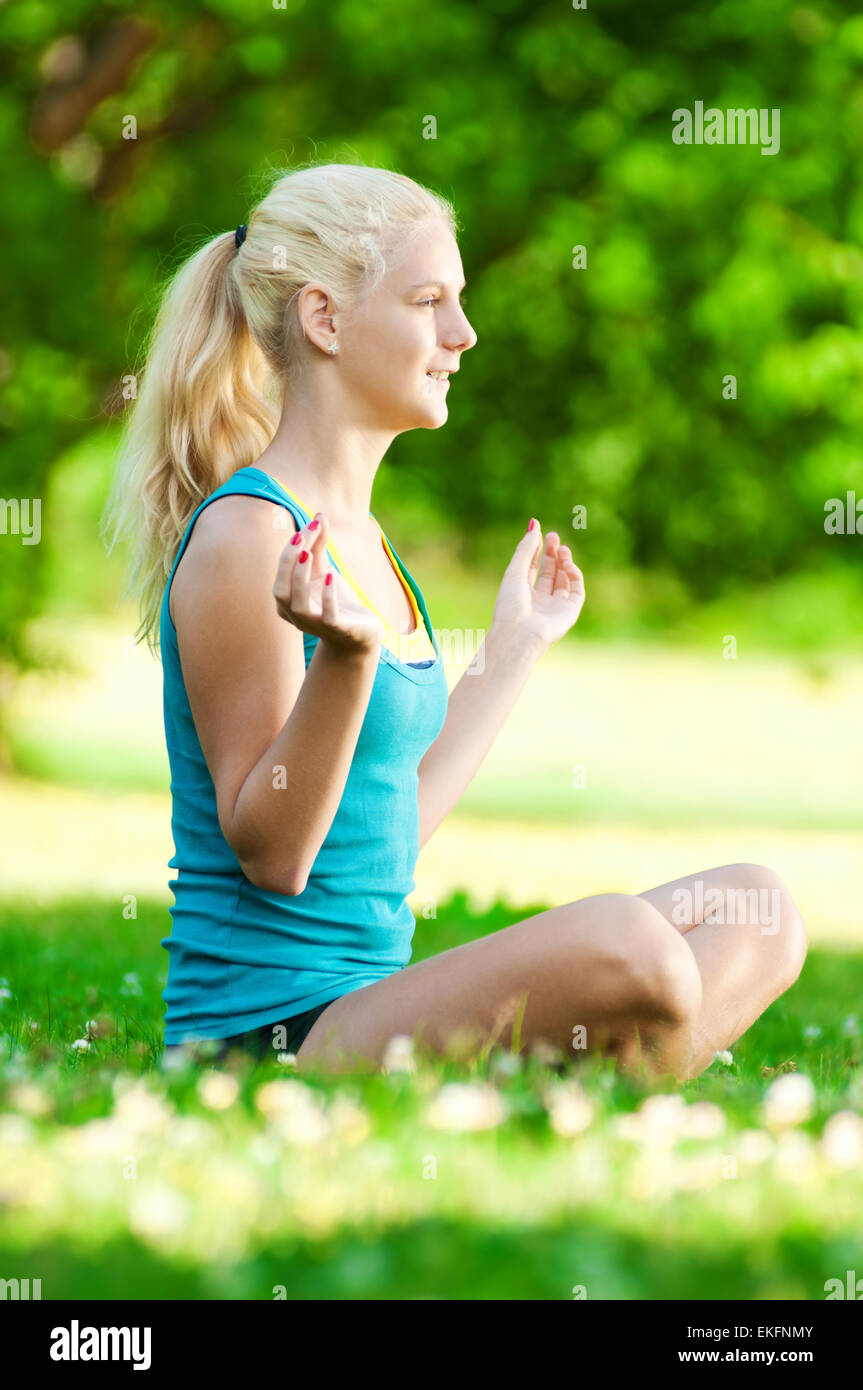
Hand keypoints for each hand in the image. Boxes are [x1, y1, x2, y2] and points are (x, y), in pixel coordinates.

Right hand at [273, 513, 383, 654]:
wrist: (361, 632)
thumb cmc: (337, 601)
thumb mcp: (326, 570)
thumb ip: (320, 545)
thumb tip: (319, 515)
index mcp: (288, 600)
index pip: (282, 573)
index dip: (291, 549)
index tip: (309, 525)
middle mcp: (295, 614)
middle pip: (280, 590)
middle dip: (287, 562)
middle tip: (302, 535)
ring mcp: (315, 625)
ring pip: (296, 604)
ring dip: (300, 578)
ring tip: (309, 554)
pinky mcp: (338, 629)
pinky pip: (328, 616)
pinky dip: (327, 596)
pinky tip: (331, 576)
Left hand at [492, 519, 584, 649]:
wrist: (519, 634)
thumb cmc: (511, 605)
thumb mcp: (515, 571)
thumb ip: (526, 548)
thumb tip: (534, 523)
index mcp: (521, 594)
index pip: (532, 568)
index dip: (538, 551)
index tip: (542, 534)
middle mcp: (539, 601)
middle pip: (549, 573)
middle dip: (553, 554)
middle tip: (554, 536)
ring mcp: (554, 607)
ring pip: (564, 580)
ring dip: (564, 562)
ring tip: (562, 549)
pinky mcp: (569, 613)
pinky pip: (576, 590)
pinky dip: (574, 575)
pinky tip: (567, 564)